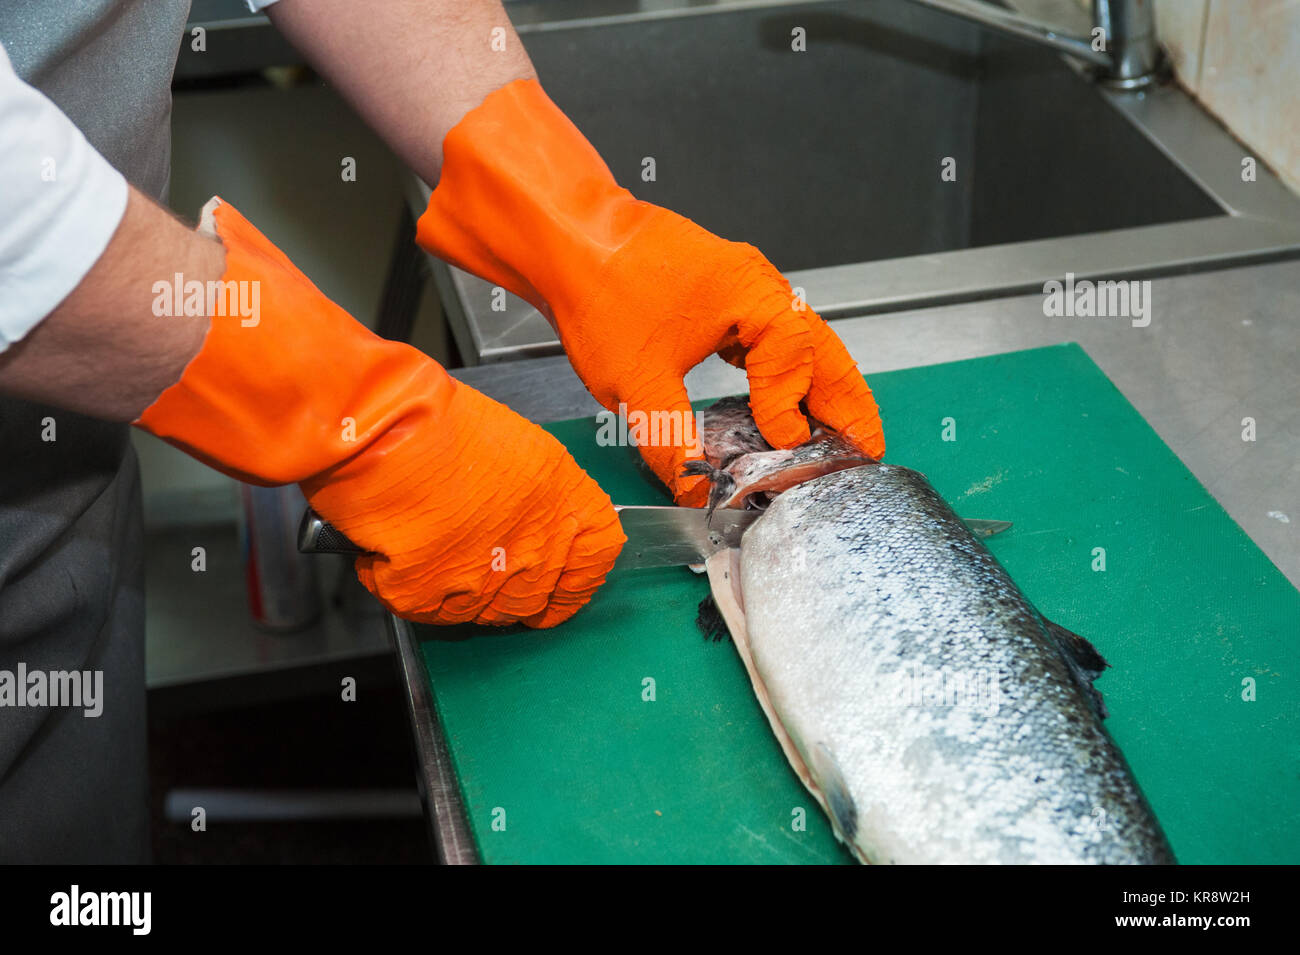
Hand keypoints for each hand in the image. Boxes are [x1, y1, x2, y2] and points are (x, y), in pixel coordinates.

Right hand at [307, 378, 625, 627]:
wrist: (382, 424)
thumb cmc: (441, 418)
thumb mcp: (520, 446)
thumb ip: (538, 495)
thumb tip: (530, 521)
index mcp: (564, 504)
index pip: (594, 563)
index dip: (576, 576)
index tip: (562, 578)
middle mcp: (534, 549)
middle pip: (535, 597)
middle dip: (509, 586)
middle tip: (478, 561)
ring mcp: (483, 581)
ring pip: (481, 611)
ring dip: (459, 587)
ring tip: (431, 543)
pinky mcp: (428, 597)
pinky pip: (425, 608)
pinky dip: (403, 583)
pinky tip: (392, 548)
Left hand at [416, 79, 883, 504]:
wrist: (566, 237)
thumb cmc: (601, 286)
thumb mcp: (635, 381)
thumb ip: (671, 440)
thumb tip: (694, 488)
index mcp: (752, 295)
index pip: (797, 360)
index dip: (793, 408)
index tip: (784, 445)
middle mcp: (758, 286)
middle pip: (822, 350)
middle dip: (846, 402)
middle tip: (867, 448)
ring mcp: (742, 288)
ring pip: (799, 345)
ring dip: (819, 389)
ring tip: (838, 433)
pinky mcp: (720, 296)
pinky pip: (768, 340)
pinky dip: (783, 374)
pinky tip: (777, 403)